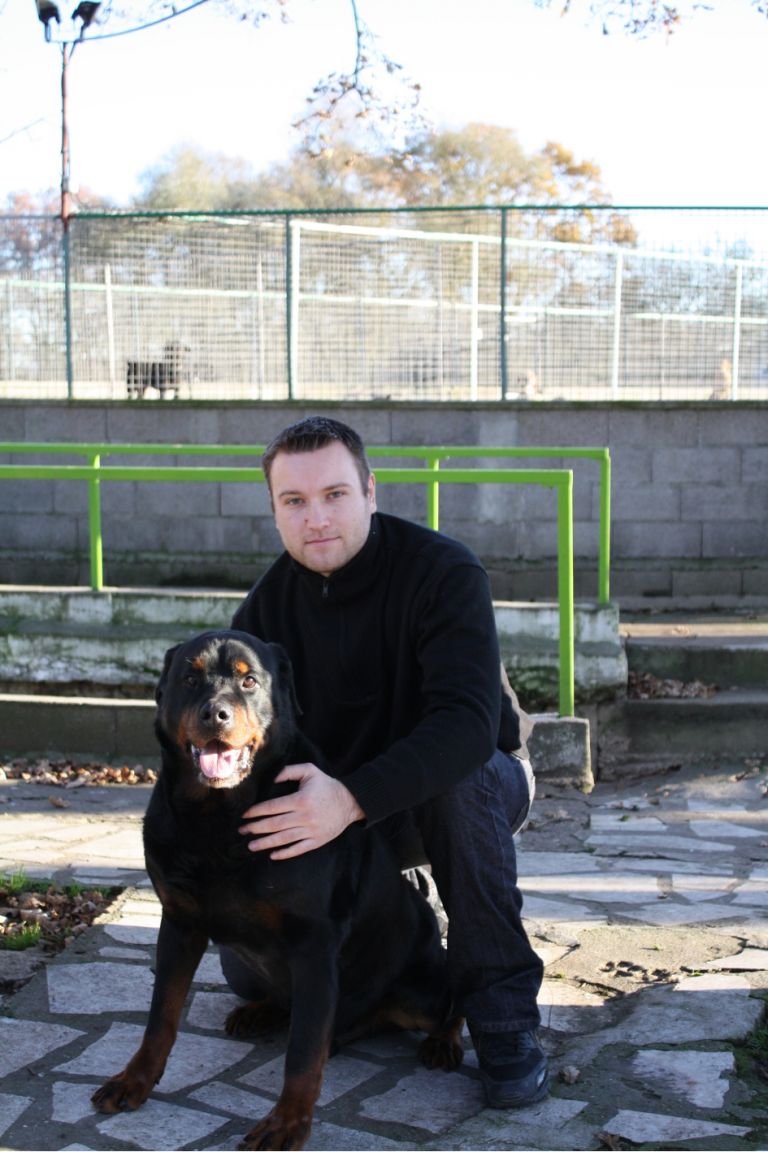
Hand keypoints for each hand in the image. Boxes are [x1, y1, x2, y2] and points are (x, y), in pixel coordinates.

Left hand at [239, 762, 364, 859]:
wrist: (350, 802)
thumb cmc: (327, 786)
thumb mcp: (309, 771)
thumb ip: (289, 771)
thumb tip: (271, 777)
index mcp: (301, 800)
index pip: (273, 807)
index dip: (256, 811)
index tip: (245, 815)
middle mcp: (305, 817)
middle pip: (274, 824)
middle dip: (255, 828)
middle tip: (242, 830)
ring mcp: (311, 831)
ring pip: (284, 839)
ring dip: (265, 843)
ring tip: (251, 846)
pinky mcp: (317, 841)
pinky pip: (299, 849)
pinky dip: (285, 853)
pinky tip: (273, 855)